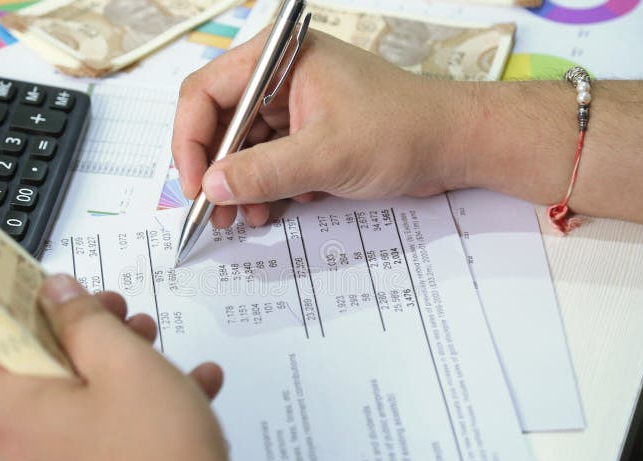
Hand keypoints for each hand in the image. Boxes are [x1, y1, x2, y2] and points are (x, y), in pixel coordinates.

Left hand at [0, 274, 250, 460]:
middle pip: (40, 373)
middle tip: (130, 318)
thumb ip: (83, 318)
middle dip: (89, 336)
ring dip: (118, 372)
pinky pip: (93, 442)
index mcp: (8, 411)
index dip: (25, 304)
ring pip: (74, 407)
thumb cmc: (156, 448)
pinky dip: (129, 416)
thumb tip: (54, 290)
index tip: (63, 288)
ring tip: (167, 354)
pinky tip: (188, 393)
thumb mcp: (125, 362)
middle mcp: (10, 451)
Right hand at [172, 29, 463, 227]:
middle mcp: (280, 77)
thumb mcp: (326, 155)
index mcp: (279, 59)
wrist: (452, 145)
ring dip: (241, 185)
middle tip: (213, 212)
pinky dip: (266, 186)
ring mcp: (294, 105)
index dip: (190, 140)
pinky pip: (270, 159)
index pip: (206, 92)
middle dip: (216, 170)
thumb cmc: (402, 129)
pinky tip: (272, 209)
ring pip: (244, 146)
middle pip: (221, 122)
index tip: (195, 185)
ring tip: (243, 219)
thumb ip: (264, 173)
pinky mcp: (308, 132)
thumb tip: (212, 188)